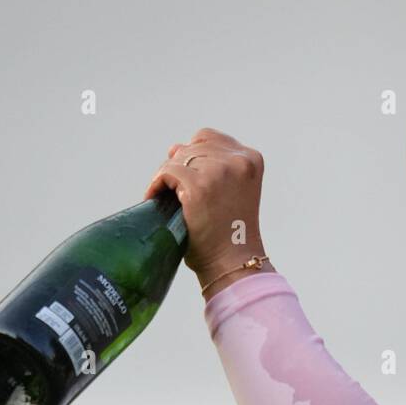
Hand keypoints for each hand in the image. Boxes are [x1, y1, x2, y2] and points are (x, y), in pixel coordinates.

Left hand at [145, 128, 268, 293]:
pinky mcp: (198, 187)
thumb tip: (174, 147)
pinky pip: (167, 172)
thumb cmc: (229, 235)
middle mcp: (237, 162)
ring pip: (178, 157)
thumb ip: (211, 166)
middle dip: (180, 167)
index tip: (189, 177)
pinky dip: (156, 185)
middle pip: (192, 147)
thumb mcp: (231, 191)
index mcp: (251, 160)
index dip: (194, 155)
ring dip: (167, 176)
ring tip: (165, 197)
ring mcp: (218, 173)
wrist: (233, 266)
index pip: (209, 138)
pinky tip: (155, 199)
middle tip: (174, 192)